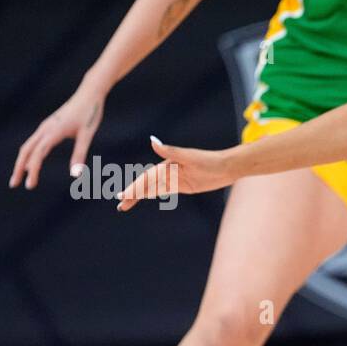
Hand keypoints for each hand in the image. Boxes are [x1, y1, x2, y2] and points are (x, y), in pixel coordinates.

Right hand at [9, 87, 105, 189]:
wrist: (89, 94)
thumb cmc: (90, 114)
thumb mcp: (87, 135)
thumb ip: (79, 154)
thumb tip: (75, 175)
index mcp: (53, 131)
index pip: (37, 154)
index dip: (32, 170)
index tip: (30, 186)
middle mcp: (45, 128)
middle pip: (26, 150)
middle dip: (18, 168)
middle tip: (13, 185)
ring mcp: (45, 127)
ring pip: (28, 146)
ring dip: (22, 161)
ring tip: (19, 177)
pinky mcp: (49, 126)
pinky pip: (34, 142)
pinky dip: (29, 154)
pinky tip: (30, 164)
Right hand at [116, 138, 237, 210]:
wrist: (226, 167)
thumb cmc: (209, 161)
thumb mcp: (188, 157)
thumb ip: (169, 151)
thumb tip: (152, 140)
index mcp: (167, 165)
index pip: (147, 179)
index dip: (134, 188)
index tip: (122, 196)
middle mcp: (168, 171)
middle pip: (146, 184)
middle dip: (132, 194)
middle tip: (120, 205)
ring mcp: (175, 178)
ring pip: (153, 189)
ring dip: (140, 195)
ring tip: (126, 204)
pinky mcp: (183, 185)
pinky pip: (164, 190)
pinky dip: (153, 193)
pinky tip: (145, 196)